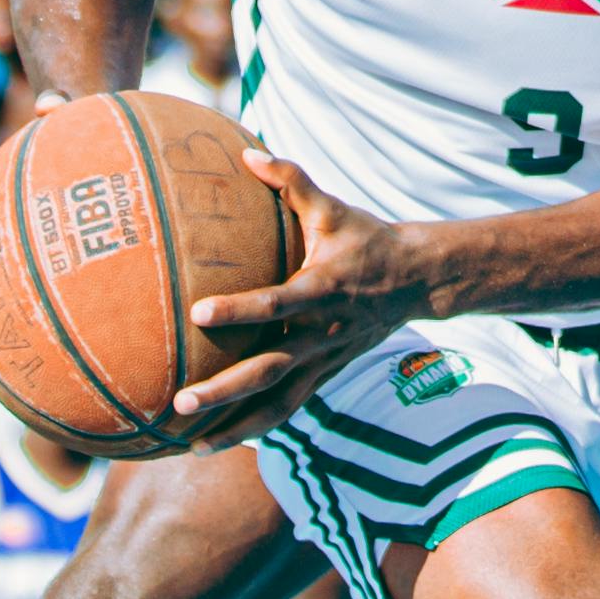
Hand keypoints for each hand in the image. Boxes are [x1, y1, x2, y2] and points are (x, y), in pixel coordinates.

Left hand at [173, 150, 426, 438]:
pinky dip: (255, 429)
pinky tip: (219, 442)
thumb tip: (248, 153)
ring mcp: (324, 361)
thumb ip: (291, 181)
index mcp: (322, 289)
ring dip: (236, 426)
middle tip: (182, 401)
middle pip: (270, 369)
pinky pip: (288, 409)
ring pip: (278, 403)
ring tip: (193, 445)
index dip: (239, 309)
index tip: (199, 312)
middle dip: (225, 389)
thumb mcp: (332, 208)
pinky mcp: (325, 377)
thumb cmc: (366, 239)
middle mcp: (322, 333)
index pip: (276, 303)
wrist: (417, 280)